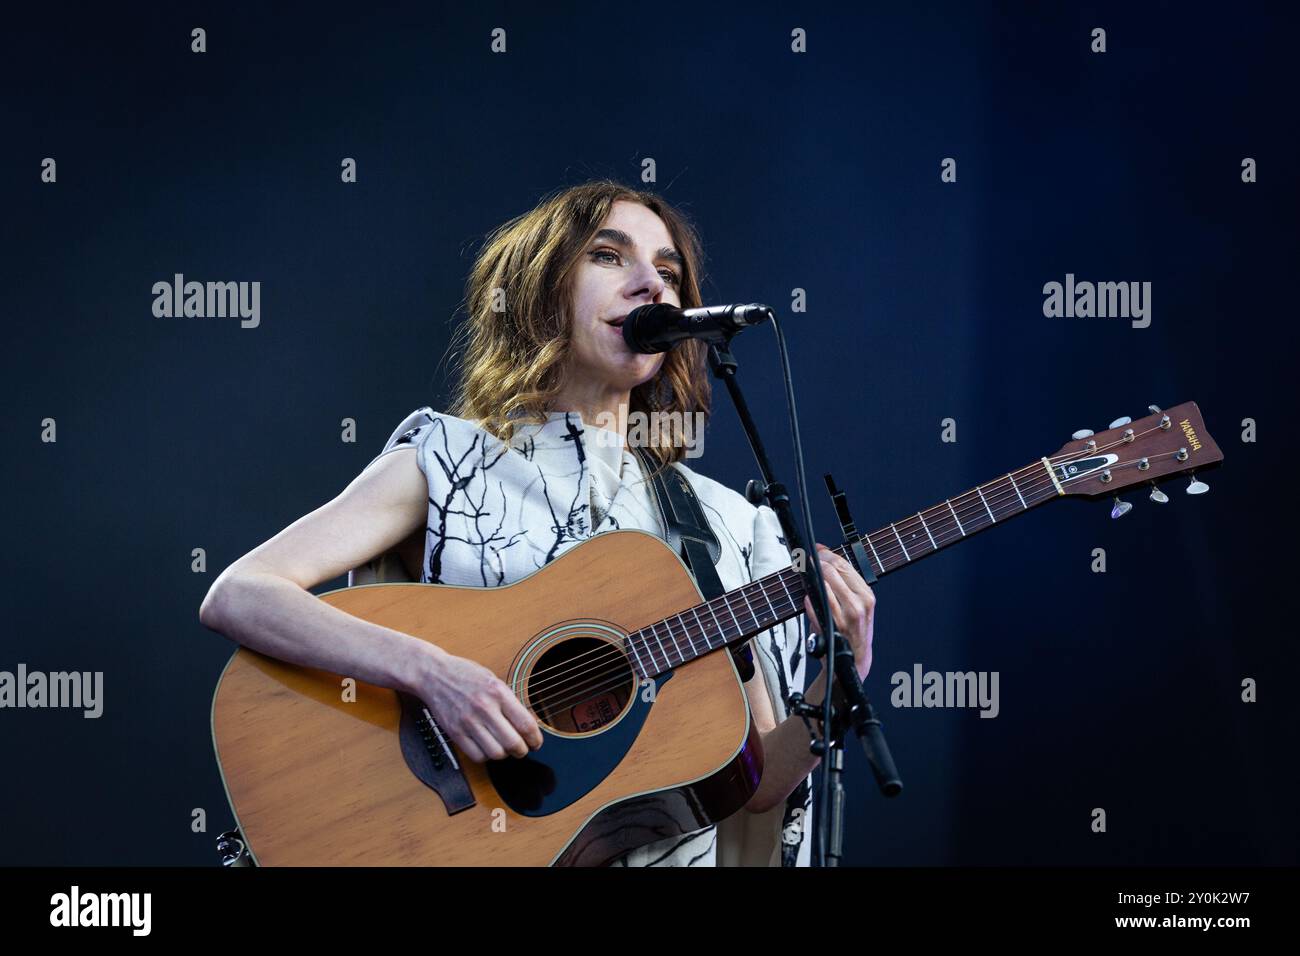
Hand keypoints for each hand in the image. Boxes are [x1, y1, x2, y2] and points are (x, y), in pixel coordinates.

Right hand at [416, 648, 542, 761]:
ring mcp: (468, 722)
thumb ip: (510, 702)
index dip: (535, 739)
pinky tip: (487, 747)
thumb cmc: (466, 675)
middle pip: (513, 743)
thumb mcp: (494, 680)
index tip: (536, 742)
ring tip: (504, 747)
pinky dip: (486, 756)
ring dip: (504, 754)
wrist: (434, 674)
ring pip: (496, 753)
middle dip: (523, 750)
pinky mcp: (455, 733)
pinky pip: (477, 756)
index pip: (525, 724)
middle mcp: (484, 708)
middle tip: (523, 749)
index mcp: (498, 692)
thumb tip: (527, 726)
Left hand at [802, 543, 875, 679]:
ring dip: (810, 576)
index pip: (845, 564)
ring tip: (804, 574)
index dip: (827, 554)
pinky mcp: (831, 626)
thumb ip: (844, 583)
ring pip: (823, 582)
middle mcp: (859, 603)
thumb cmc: (854, 631)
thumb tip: (824, 554)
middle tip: (807, 560)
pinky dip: (808, 597)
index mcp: (867, 595)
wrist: (855, 662)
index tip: (817, 550)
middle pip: (833, 569)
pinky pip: (815, 603)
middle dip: (817, 561)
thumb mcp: (858, 605)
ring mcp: (845, 615)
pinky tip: (807, 596)